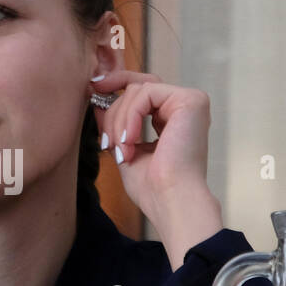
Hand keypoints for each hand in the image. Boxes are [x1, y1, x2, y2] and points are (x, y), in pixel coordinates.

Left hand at [91, 70, 222, 267]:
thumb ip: (116, 124)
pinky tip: (130, 141)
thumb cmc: (153, 187)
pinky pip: (147, 93)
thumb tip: (98, 102)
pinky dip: (131, 116)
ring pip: (138, 91)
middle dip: (113, 111)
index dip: (117, 84)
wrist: (171, 201)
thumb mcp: (125, 148)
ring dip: (120, 121)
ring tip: (122, 150)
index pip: (142, 91)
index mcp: (173, 118)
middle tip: (106, 142)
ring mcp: (191, 102)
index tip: (94, 89)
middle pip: (137, 88)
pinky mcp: (191, 101)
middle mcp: (184, 107)